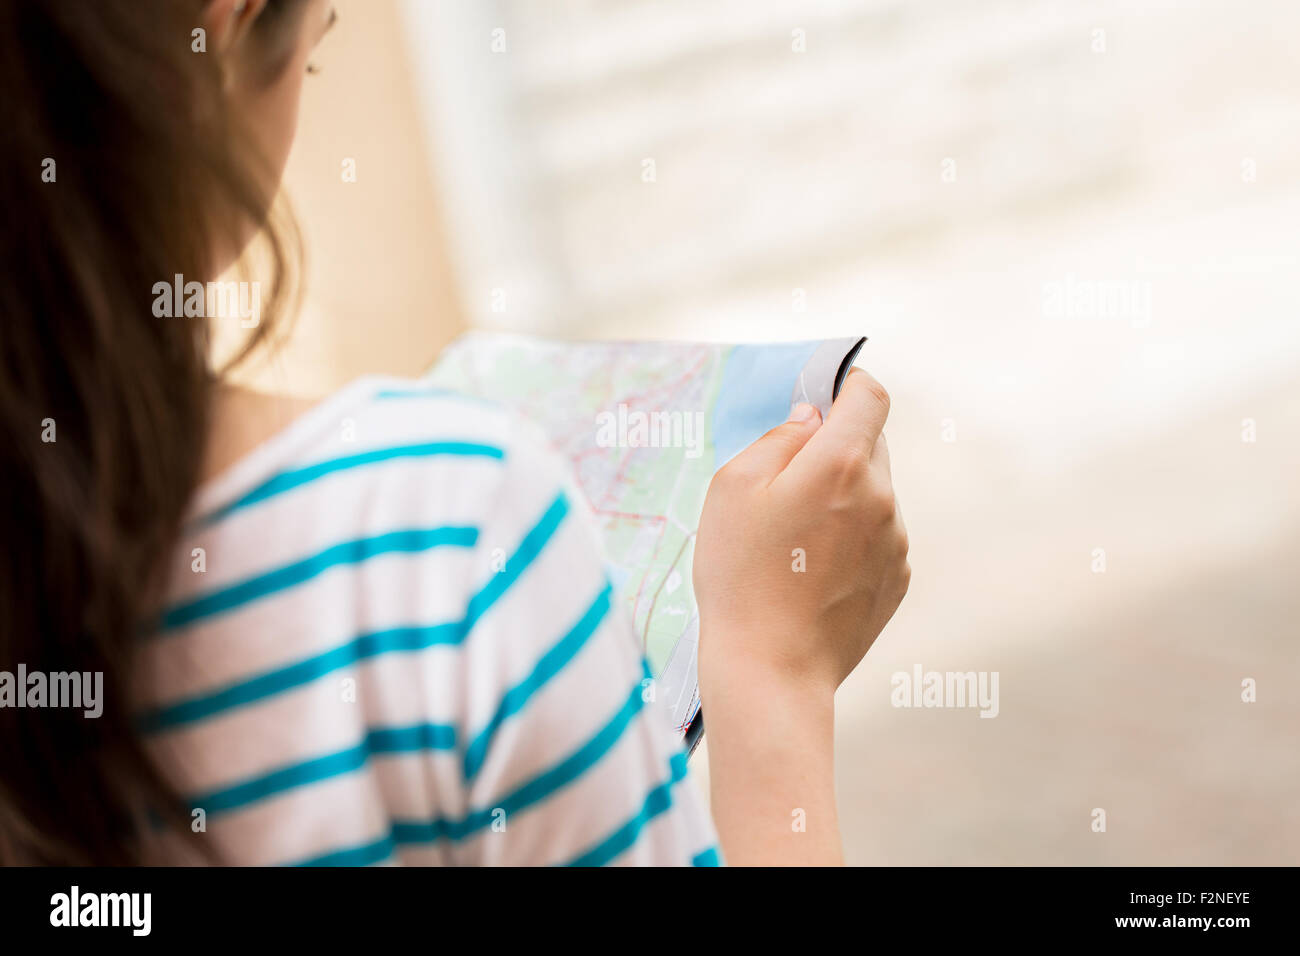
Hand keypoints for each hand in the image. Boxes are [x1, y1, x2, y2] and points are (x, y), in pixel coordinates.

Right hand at [693, 368, 908, 698]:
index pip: (870, 396)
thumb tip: (811, 419)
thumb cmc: (741, 577)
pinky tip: (812, 570)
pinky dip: (852, 537)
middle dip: (836, 448)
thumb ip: (779, 439)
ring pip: (875, 492)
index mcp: (841, 464)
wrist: (770, 669)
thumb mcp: (732, 489)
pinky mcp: (898, 577)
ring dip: (844, 496)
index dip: (847, 387)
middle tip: (787, 483)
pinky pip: (879, 535)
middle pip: (871, 444)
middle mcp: (882, 496)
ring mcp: (896, 540)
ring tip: (794, 540)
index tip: (823, 397)